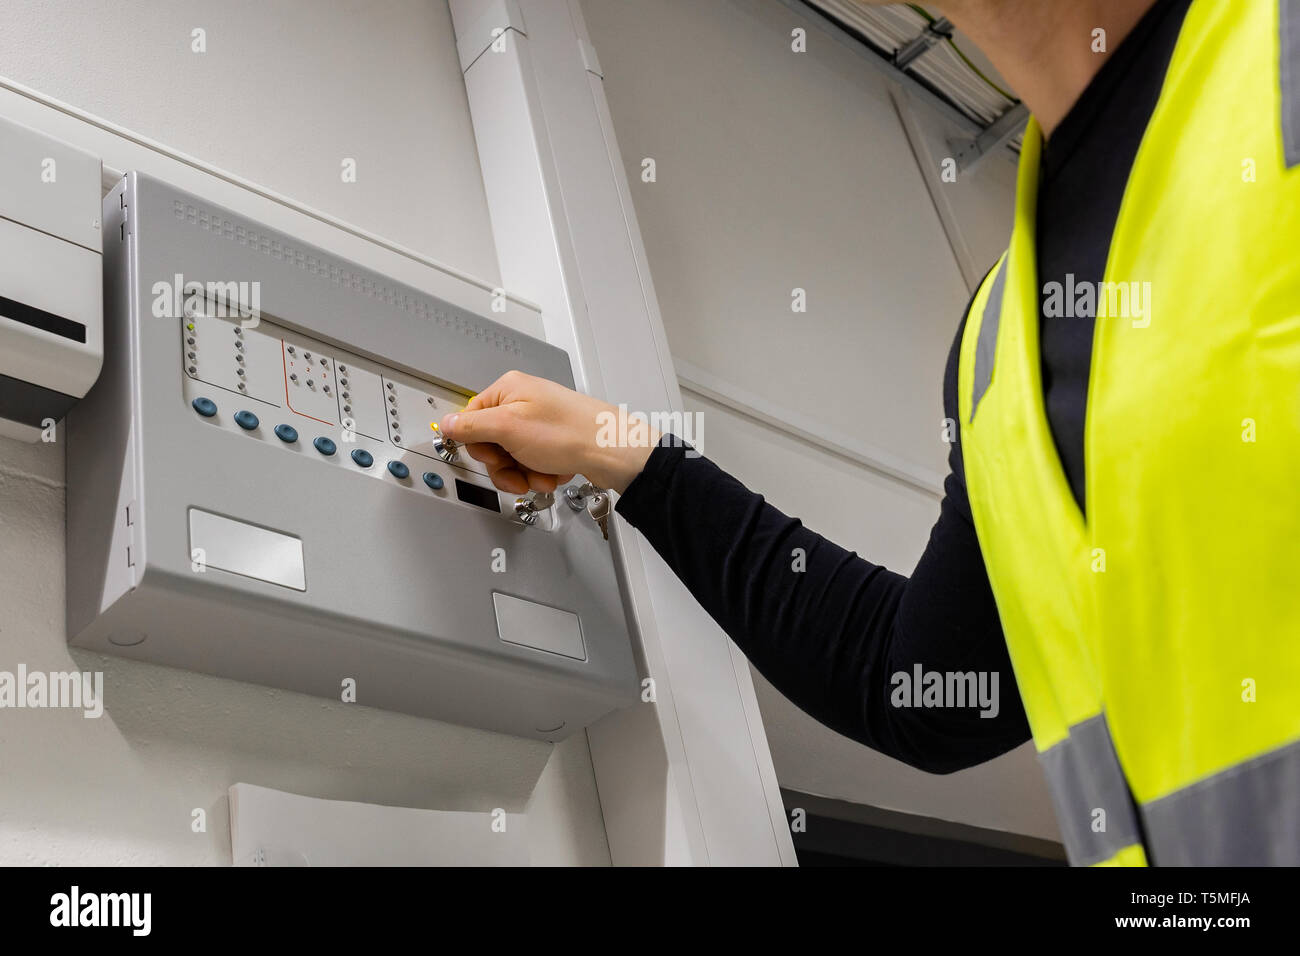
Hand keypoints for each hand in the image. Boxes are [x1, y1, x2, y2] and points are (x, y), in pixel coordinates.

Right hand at [437, 370, 658, 494]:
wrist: (612, 450)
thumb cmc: (569, 432)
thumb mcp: (508, 428)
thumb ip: (471, 426)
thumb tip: (444, 423)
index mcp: (508, 390)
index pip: (471, 419)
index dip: (478, 445)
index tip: (492, 457)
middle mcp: (523, 402)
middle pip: (492, 443)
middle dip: (506, 465)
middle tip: (519, 470)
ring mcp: (539, 423)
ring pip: (513, 458)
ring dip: (525, 474)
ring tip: (542, 474)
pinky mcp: (554, 441)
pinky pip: (533, 463)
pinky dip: (542, 473)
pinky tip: (555, 473)